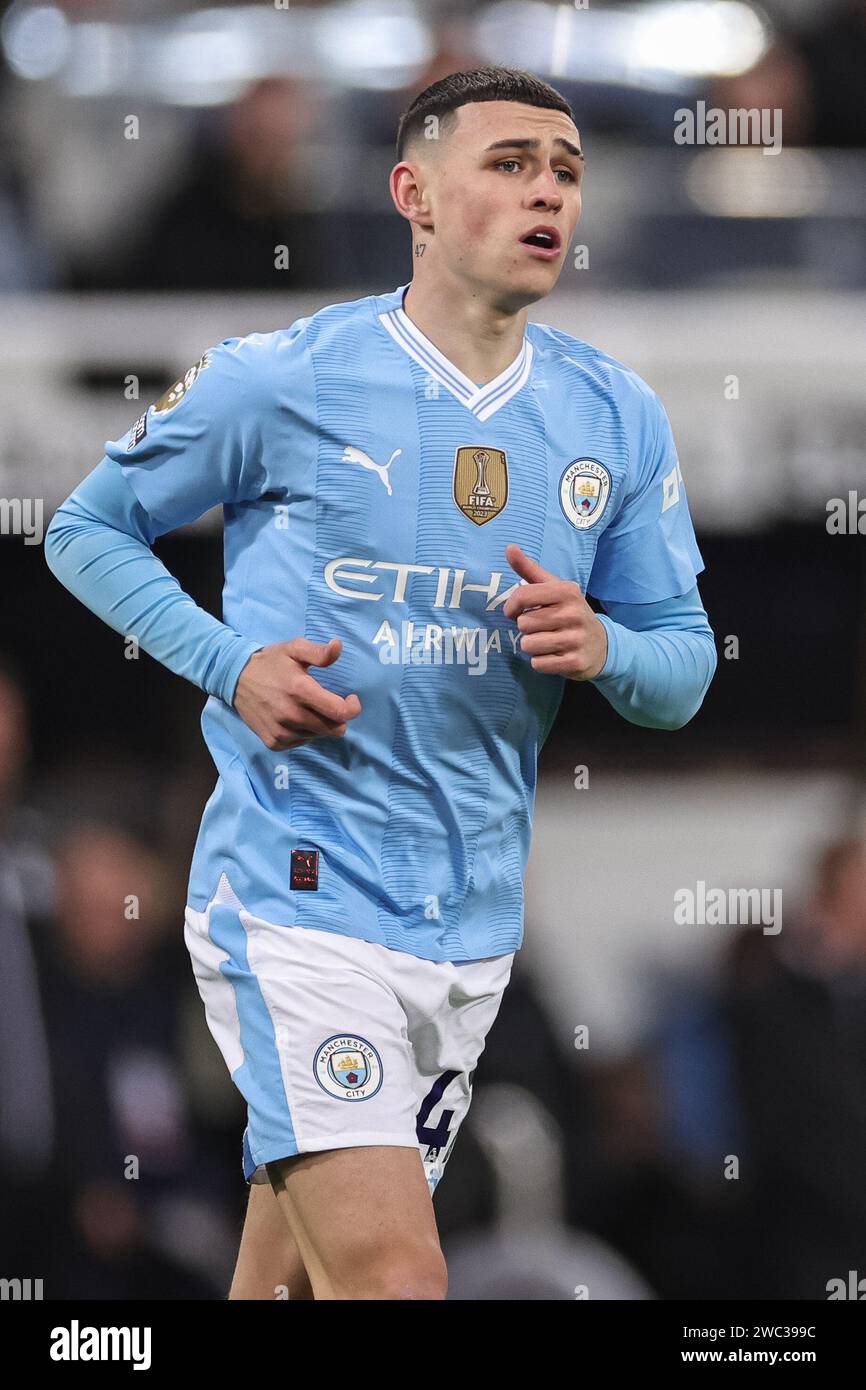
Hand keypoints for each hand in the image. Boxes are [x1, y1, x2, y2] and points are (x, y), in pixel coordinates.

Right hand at [233, 637, 361, 749]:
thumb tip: (338, 646)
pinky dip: (304, 733)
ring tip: (307, 708)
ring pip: (318, 736)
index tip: (350, 699)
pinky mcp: (273, 742)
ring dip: (319, 725)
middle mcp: (291, 714)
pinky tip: (295, 718)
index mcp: (300, 690)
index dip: (352, 708)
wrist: (235, 678)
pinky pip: (301, 743)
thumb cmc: (270, 662)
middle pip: (333, 729)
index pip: (340, 712)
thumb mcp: (294, 648)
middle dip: (337, 717)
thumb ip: (318, 652)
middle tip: (328, 704)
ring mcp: (281, 731)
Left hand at [502, 544, 607, 679]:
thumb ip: (529, 569)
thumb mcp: (553, 588)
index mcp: (567, 591)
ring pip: (529, 645)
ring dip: (532, 646)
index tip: (514, 612)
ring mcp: (576, 639)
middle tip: (541, 628)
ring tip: (547, 641)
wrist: (601, 645)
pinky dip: (541, 662)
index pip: (523, 596)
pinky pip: (538, 663)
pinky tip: (553, 655)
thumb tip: (509, 547)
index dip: (512, 607)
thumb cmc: (569, 612)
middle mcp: (574, 614)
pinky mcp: (576, 662)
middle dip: (527, 628)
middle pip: (524, 624)